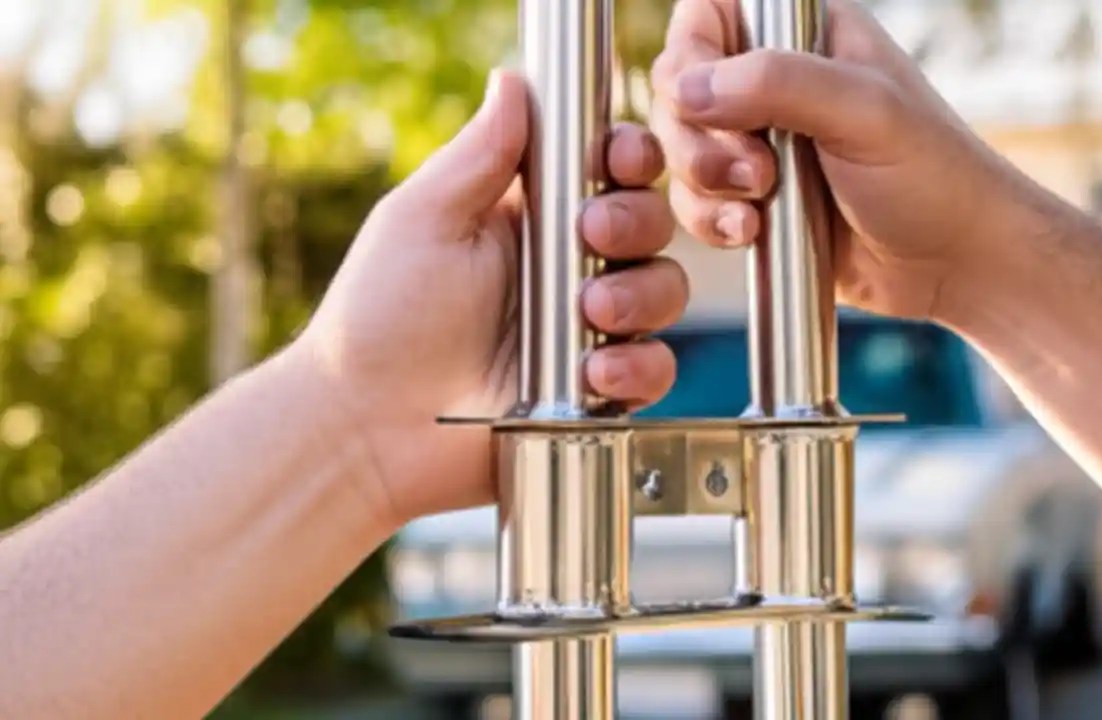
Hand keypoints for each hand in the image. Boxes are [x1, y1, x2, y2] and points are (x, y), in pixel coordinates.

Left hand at [291, 71, 684, 523]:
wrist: (369, 429)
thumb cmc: (379, 319)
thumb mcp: (423, 220)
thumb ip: (479, 155)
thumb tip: (513, 81)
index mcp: (529, 218)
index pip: (606, 168)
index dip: (627, 156)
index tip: (618, 158)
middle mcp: (567, 269)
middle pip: (650, 221)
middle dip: (636, 220)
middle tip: (594, 236)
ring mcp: (588, 331)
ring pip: (664, 290)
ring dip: (641, 293)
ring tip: (593, 311)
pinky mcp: (598, 391)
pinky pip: (655, 369)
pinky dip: (637, 366)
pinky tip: (595, 372)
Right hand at [651, 0, 1052, 318]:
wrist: (953, 264)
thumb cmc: (931, 177)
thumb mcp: (863, 113)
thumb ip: (778, 84)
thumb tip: (689, 87)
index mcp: (807, 32)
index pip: (710, 12)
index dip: (692, 54)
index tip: (706, 100)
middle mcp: (774, 80)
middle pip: (679, 85)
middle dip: (697, 137)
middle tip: (753, 172)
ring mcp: (760, 142)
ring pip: (680, 148)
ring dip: (702, 185)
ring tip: (757, 209)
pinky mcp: (754, 198)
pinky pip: (696, 200)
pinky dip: (709, 220)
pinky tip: (751, 235)